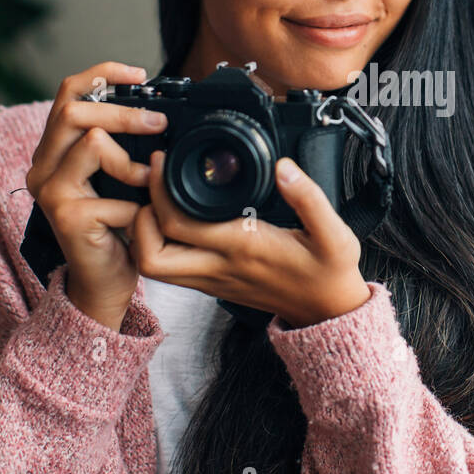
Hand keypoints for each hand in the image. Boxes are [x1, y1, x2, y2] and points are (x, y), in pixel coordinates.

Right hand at [25, 61, 169, 330]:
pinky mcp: (66, 217)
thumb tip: (157, 109)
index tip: (139, 73)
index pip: (67, 93)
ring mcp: (51, 192)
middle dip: (124, 112)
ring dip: (133, 162)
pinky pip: (114, 193)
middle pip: (75, 111)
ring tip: (148, 182)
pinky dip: (138, 205)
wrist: (106, 280)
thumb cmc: (119, 225)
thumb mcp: (121, 175)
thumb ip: (124, 143)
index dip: (102, 74)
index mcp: (55, 150)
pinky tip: (141, 220)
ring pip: (92, 142)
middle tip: (160, 124)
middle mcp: (43, 166)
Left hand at [127, 151, 370, 328]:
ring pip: (155, 267)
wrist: (329, 311)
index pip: (178, 224)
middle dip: (139, 218)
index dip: (159, 190)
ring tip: (160, 202)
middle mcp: (220, 268)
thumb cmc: (330, 272)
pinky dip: (161, 246)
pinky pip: (172, 270)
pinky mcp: (215, 285)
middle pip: (150, 256)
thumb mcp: (334, 233)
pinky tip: (176, 222)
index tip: (162, 162)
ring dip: (146, 235)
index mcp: (243, 248)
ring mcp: (214, 281)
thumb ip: (309, 197)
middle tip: (151, 188)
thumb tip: (283, 166)